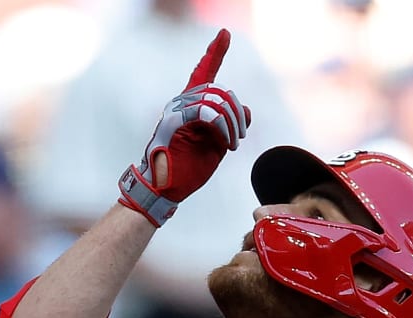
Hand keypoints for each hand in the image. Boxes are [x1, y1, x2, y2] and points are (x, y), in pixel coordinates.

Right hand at [117, 29, 251, 226]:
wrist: (166, 189)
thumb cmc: (188, 169)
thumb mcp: (218, 145)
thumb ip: (231, 125)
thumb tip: (246, 110)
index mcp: (190, 105)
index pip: (204, 72)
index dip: (215, 52)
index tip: (225, 33)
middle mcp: (181, 102)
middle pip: (218, 88)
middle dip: (237, 110)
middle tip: (240, 137)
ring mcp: (176, 110)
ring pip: (215, 98)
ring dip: (232, 122)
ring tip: (234, 143)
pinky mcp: (175, 122)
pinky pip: (206, 111)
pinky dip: (223, 126)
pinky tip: (227, 143)